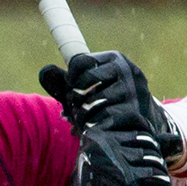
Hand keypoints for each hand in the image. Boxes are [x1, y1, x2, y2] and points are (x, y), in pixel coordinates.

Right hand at [33, 124, 171, 185]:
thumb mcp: (98, 158)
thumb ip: (118, 144)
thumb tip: (170, 138)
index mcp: (95, 134)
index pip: (132, 119)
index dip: (147, 129)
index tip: (149, 141)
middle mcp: (105, 143)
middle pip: (146, 139)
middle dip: (155, 152)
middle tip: (152, 165)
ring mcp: (116, 162)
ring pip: (153, 158)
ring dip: (160, 168)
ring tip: (156, 177)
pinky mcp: (127, 180)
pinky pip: (154, 176)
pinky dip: (161, 181)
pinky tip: (160, 185)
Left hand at [39, 51, 184, 167]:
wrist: (142, 120)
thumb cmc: (108, 100)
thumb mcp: (87, 87)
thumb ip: (63, 81)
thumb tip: (44, 71)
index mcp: (114, 59)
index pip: (80, 61)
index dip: (69, 77)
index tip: (71, 87)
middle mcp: (125, 70)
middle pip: (85, 80)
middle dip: (74, 96)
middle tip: (75, 106)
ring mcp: (132, 90)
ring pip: (93, 101)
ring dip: (81, 114)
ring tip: (84, 118)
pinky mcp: (134, 110)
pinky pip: (104, 117)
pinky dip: (94, 124)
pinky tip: (95, 126)